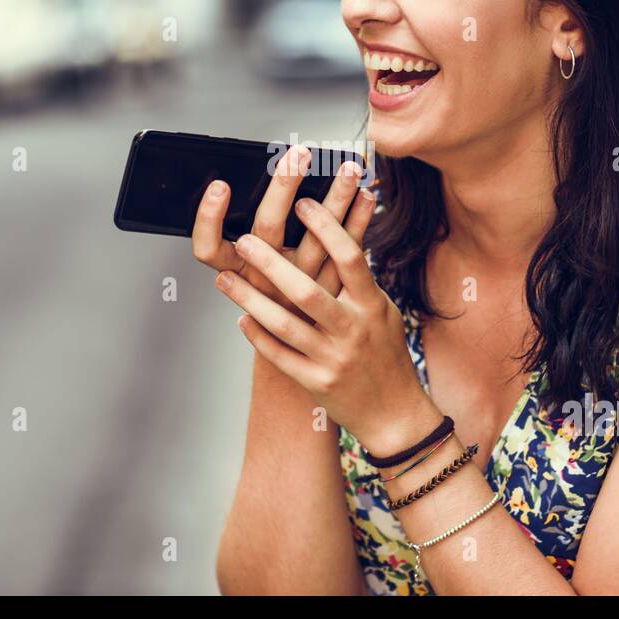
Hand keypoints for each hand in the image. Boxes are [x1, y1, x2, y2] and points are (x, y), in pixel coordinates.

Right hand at [192, 144, 375, 318]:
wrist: (317, 366)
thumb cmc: (282, 316)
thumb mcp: (257, 287)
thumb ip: (258, 248)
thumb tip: (270, 188)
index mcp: (241, 277)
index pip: (210, 249)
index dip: (209, 220)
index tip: (220, 187)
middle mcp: (270, 284)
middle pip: (268, 230)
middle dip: (282, 187)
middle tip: (297, 155)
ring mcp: (306, 292)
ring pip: (319, 240)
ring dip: (335, 199)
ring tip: (349, 168)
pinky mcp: (338, 297)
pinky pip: (350, 255)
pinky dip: (359, 222)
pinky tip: (368, 197)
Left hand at [214, 195, 441, 451]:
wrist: (394, 414)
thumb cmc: (386, 354)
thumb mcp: (383, 311)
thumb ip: (360, 278)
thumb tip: (345, 228)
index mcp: (372, 305)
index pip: (350, 258)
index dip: (327, 227)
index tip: (302, 204)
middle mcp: (352, 330)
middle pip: (306, 291)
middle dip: (271, 264)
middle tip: (244, 240)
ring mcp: (331, 359)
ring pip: (283, 325)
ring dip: (250, 300)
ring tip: (224, 280)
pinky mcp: (314, 383)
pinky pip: (279, 355)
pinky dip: (257, 336)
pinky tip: (241, 318)